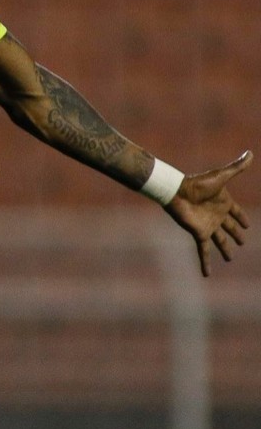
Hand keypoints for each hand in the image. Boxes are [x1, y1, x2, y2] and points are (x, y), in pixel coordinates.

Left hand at [165, 150, 252, 276]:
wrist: (176, 191)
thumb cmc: (198, 183)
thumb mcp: (221, 176)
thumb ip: (236, 167)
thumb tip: (251, 153)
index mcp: (223, 202)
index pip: (236, 212)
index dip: (242, 218)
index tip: (248, 224)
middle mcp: (216, 215)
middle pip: (229, 227)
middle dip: (236, 234)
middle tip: (243, 242)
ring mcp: (208, 225)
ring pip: (220, 240)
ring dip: (226, 249)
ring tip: (231, 257)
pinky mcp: (199, 233)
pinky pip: (204, 251)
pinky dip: (205, 263)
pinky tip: (207, 274)